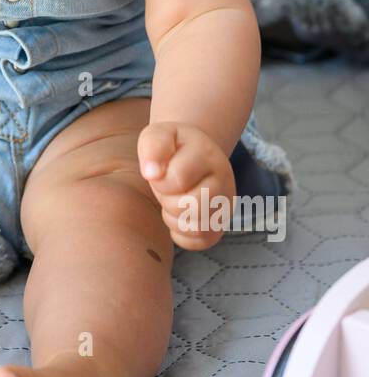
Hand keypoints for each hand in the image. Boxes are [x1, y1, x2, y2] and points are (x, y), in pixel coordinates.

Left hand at [137, 121, 235, 249]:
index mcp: (208, 154)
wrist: (189, 153)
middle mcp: (224, 180)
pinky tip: (180, 215)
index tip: (161, 171)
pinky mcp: (221, 224)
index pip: (179, 178)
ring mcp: (226, 204)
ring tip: (174, 200)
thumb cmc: (170, 147)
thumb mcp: (157, 135)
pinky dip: (183, 233)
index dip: (160, 180)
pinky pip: (202, 241)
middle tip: (167, 189)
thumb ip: (153, 146)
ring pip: (199, 227)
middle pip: (193, 207)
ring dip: (175, 218)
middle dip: (169, 200)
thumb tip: (151, 173)